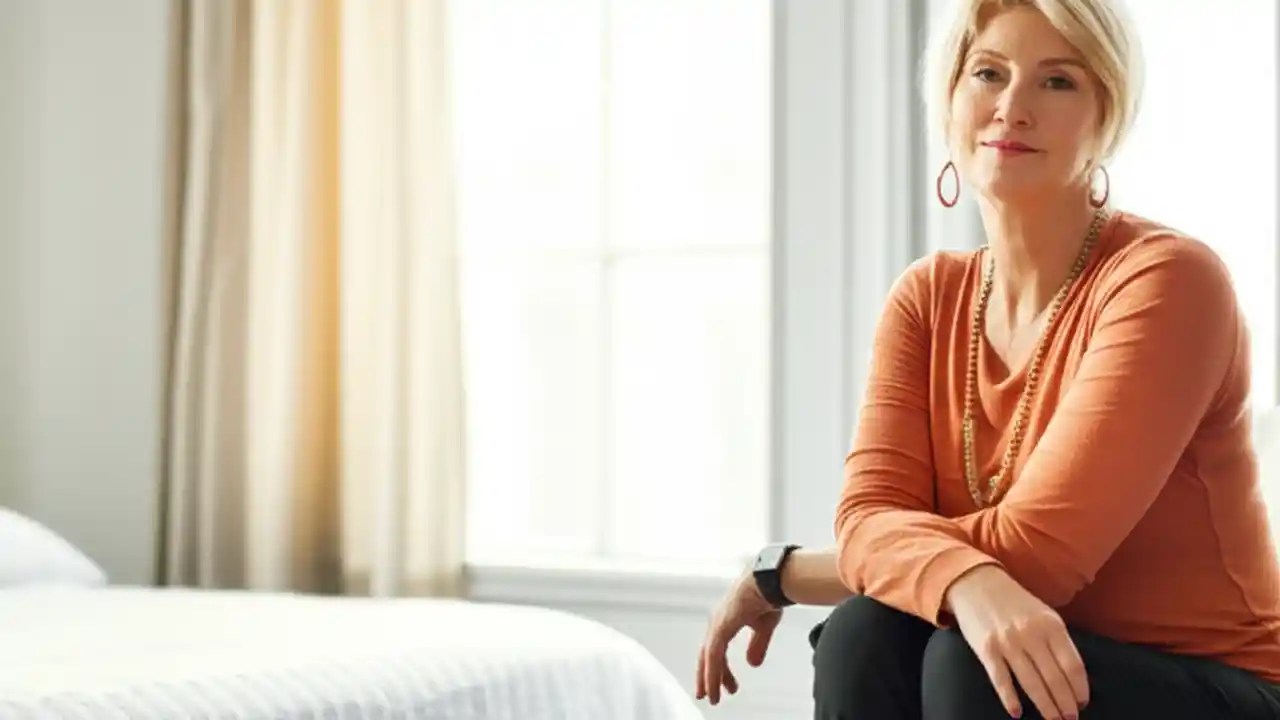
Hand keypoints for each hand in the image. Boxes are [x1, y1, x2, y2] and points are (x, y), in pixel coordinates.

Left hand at [695, 566, 781, 705]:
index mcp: (727, 619)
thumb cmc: (769, 594)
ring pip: (708, 657)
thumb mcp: (764, 626)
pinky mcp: (722, 626)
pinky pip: (713, 655)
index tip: (726, 686)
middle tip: (707, 695)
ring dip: (709, 679)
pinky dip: (713, 673)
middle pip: (707, 654)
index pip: (717, 648)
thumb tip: (752, 663)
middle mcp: (719, 620)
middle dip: (707, 675)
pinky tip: (714, 686)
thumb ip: (757, 645)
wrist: (772, 579)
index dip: (719, 668)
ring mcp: (718, 623)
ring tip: (711, 697)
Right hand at [945, 565, 1088, 719]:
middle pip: (1055, 678)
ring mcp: (1008, 642)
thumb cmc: (1013, 601)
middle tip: (1070, 719)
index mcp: (1051, 625)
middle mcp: (1031, 634)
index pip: (1073, 665)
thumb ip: (1057, 639)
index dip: (1080, 688)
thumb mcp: (1043, 614)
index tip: (1082, 703)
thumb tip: (1072, 675)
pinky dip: (1010, 698)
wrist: (976, 582)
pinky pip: (1001, 679)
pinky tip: (1017, 712)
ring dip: (1045, 706)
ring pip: (1031, 683)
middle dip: (1065, 703)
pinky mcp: (986, 649)